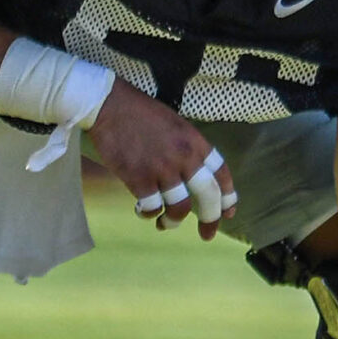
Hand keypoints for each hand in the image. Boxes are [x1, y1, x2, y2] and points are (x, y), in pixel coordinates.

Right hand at [82, 79, 236, 238]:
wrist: (109, 105)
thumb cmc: (139, 112)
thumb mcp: (174, 124)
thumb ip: (186, 148)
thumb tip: (190, 174)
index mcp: (195, 142)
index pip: (221, 173)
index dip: (228, 196)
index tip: (228, 211)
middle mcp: (184, 158)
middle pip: (208, 196)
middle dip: (211, 219)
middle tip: (208, 234)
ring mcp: (162, 169)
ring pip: (180, 208)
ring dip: (174, 221)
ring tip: (165, 224)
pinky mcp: (139, 179)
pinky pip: (151, 207)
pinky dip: (148, 213)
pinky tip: (141, 210)